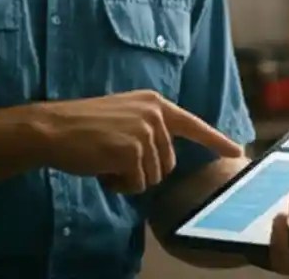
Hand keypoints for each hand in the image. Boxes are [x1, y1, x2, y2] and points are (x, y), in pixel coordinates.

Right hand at [37, 90, 243, 193]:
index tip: (235, 151)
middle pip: (169, 163)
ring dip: (130, 179)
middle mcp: (155, 114)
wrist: (53, 128)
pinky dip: (120, 185)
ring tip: (106, 162)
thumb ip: (149, 128)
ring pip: (153, 177)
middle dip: (145, 171)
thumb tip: (166, 157)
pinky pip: (137, 184)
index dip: (215, 140)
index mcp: (154, 103)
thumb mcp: (124, 115)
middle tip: (115, 160)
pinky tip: (102, 170)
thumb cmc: (83, 125)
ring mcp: (145, 132)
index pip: (193, 124)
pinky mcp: (133, 151)